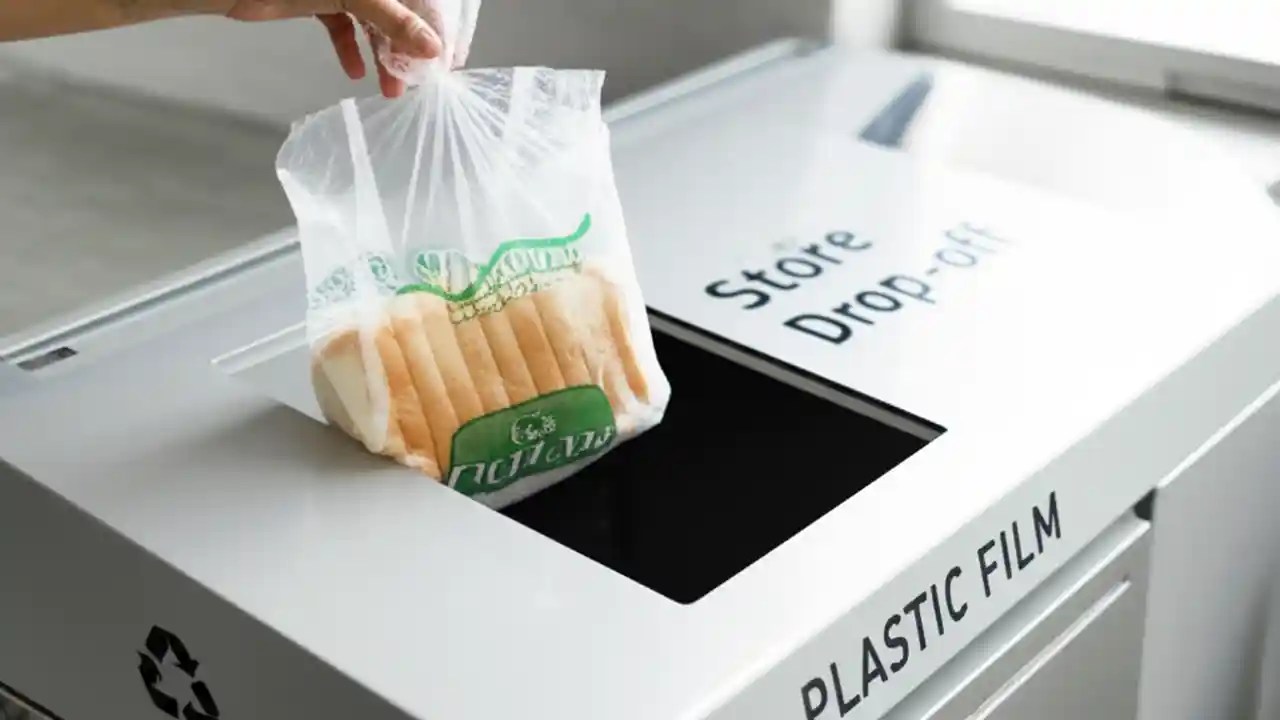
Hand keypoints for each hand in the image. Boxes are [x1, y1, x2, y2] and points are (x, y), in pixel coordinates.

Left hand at [224, 0, 444, 97]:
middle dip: (407, 49)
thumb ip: (396, 21)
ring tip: (390, 89)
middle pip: (399, 12)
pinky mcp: (319, 0)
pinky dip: (350, 50)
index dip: (436, 27)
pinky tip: (354, 72)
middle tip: (416, 82)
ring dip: (382, 57)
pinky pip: (344, 27)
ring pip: (373, 24)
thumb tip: (433, 49)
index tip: (445, 60)